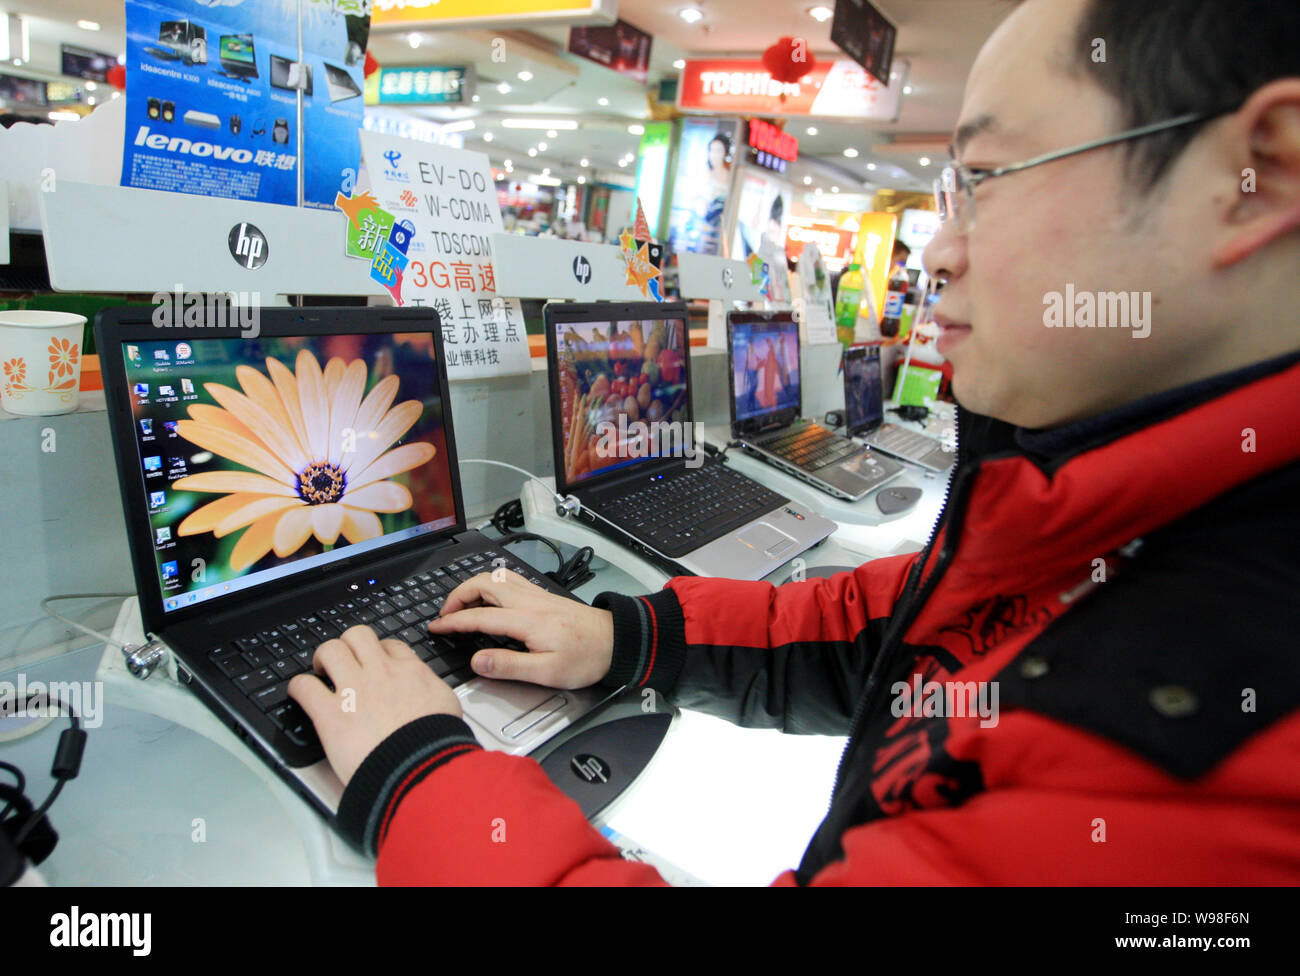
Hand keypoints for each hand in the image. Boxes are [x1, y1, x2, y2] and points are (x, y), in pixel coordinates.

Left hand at [288, 625, 461, 787]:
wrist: (422, 768)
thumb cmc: (437, 746)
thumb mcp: (447, 708)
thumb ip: (433, 695)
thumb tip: (431, 699)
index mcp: (410, 673)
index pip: (391, 646)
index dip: (379, 651)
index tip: (375, 663)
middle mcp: (380, 673)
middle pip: (358, 635)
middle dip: (348, 645)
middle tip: (344, 661)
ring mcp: (354, 691)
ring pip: (330, 649)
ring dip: (322, 658)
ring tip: (321, 671)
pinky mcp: (330, 715)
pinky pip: (304, 686)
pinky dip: (299, 687)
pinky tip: (300, 693)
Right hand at [427, 569, 613, 688]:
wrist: (617, 641)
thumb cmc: (588, 657)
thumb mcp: (548, 672)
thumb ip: (509, 666)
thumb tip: (477, 661)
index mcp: (526, 620)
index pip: (478, 616)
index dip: (452, 622)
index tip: (435, 628)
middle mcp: (529, 601)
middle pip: (484, 583)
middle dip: (458, 595)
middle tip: (446, 615)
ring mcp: (537, 596)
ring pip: (497, 577)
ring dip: (473, 587)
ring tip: (462, 606)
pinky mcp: (544, 597)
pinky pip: (510, 581)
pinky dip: (490, 586)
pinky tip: (489, 600)